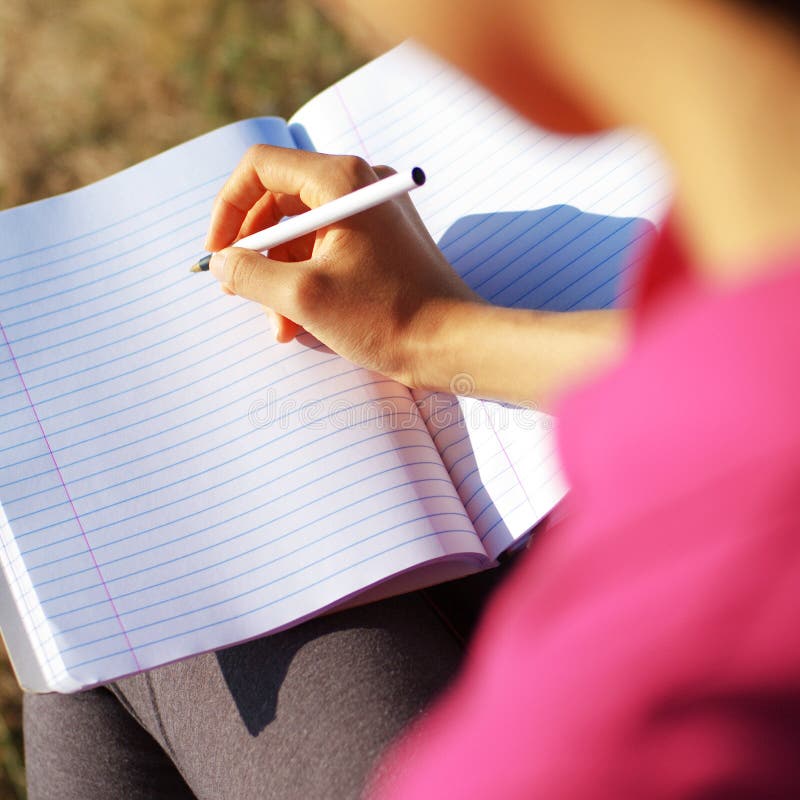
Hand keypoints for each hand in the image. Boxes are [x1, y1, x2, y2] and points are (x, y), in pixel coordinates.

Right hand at [204, 145, 480, 387]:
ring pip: (301, 234)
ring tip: (278, 325)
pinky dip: (306, 281)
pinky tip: (298, 323)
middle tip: (239, 291)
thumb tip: (221, 261)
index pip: (260, 168)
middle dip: (256, 253)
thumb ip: (249, 273)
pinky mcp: (380, 241)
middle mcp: (358, 185)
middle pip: (279, 202)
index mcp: (340, 180)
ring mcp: (372, 213)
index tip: (218, 252)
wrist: (453, 343)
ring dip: (280, 277)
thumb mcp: (303, 296)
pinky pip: (327, 250)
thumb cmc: (387, 317)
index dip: (228, 208)